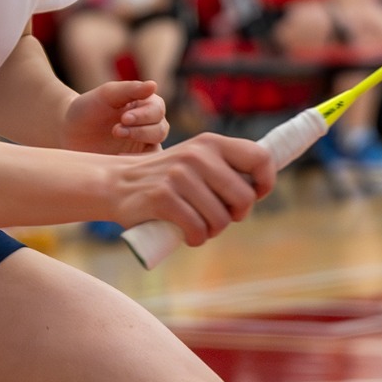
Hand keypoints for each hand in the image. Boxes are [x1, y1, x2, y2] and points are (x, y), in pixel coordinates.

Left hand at [63, 79, 167, 154]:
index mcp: (144, 104)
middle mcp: (148, 124)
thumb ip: (129, 89)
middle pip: (160, 129)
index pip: (157, 109)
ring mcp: (143, 145)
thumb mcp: (105, 95)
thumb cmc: (87, 109)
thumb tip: (154, 85)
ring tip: (115, 143)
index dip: (144, 114)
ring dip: (138, 146)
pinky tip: (118, 159)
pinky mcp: (135, 162)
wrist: (66, 131)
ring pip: (157, 149)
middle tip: (116, 131)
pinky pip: (145, 166)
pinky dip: (137, 163)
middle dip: (140, 131)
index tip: (124, 117)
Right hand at [109, 133, 274, 246]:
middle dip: (234, 216)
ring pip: (221, 219)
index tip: (252, 197)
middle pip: (244, 198)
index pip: (260, 157)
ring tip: (197, 224)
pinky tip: (184, 233)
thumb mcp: (195, 161)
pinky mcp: (163, 197)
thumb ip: (225, 169)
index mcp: (211, 143)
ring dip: (212, 230)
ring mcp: (179, 175)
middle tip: (217, 216)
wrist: (117, 183)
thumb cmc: (166, 179)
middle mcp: (197, 155)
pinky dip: (194, 238)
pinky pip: (197, 230)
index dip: (265, 183)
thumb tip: (261, 187)